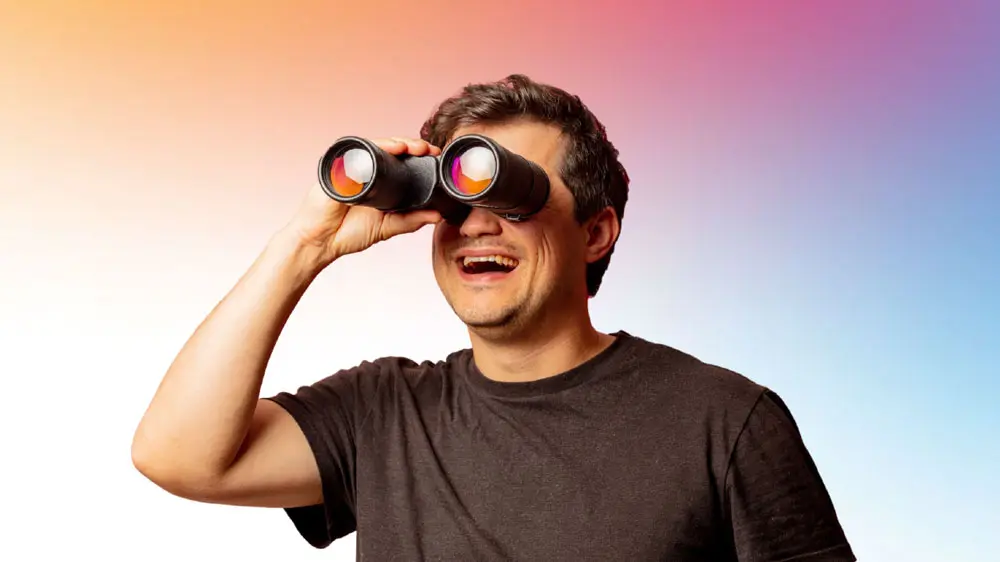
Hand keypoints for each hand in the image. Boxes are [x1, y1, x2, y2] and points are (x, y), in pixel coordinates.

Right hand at [280, 137, 443, 267]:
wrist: (321, 243)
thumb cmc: (348, 233)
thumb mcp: (388, 226)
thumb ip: (411, 220)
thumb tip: (438, 215)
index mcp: (377, 179)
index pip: (399, 160)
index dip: (418, 156)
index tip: (436, 156)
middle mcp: (364, 169)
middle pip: (389, 149)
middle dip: (411, 145)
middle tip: (429, 149)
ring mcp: (349, 167)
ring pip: (375, 145)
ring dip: (395, 143)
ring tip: (413, 147)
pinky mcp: (336, 168)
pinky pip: (355, 152)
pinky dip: (373, 148)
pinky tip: (389, 149)